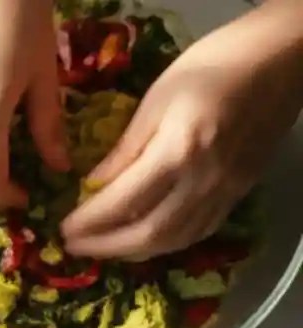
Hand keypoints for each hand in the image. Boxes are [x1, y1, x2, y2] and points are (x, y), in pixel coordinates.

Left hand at [62, 6, 302, 258]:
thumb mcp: (156, 99)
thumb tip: (91, 187)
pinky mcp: (240, 192)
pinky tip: (144, 240)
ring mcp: (227, 191)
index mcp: (178, 152)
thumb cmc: (213, 65)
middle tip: (73, 246)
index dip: (89, 223)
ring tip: (102, 248)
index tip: (62, 229)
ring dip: (133, 252)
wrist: (281, 60)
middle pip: (149, 234)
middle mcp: (204, 181)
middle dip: (106, 247)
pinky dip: (166, 242)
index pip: (123, 203)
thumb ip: (124, 150)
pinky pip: (199, 231)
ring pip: (175, 240)